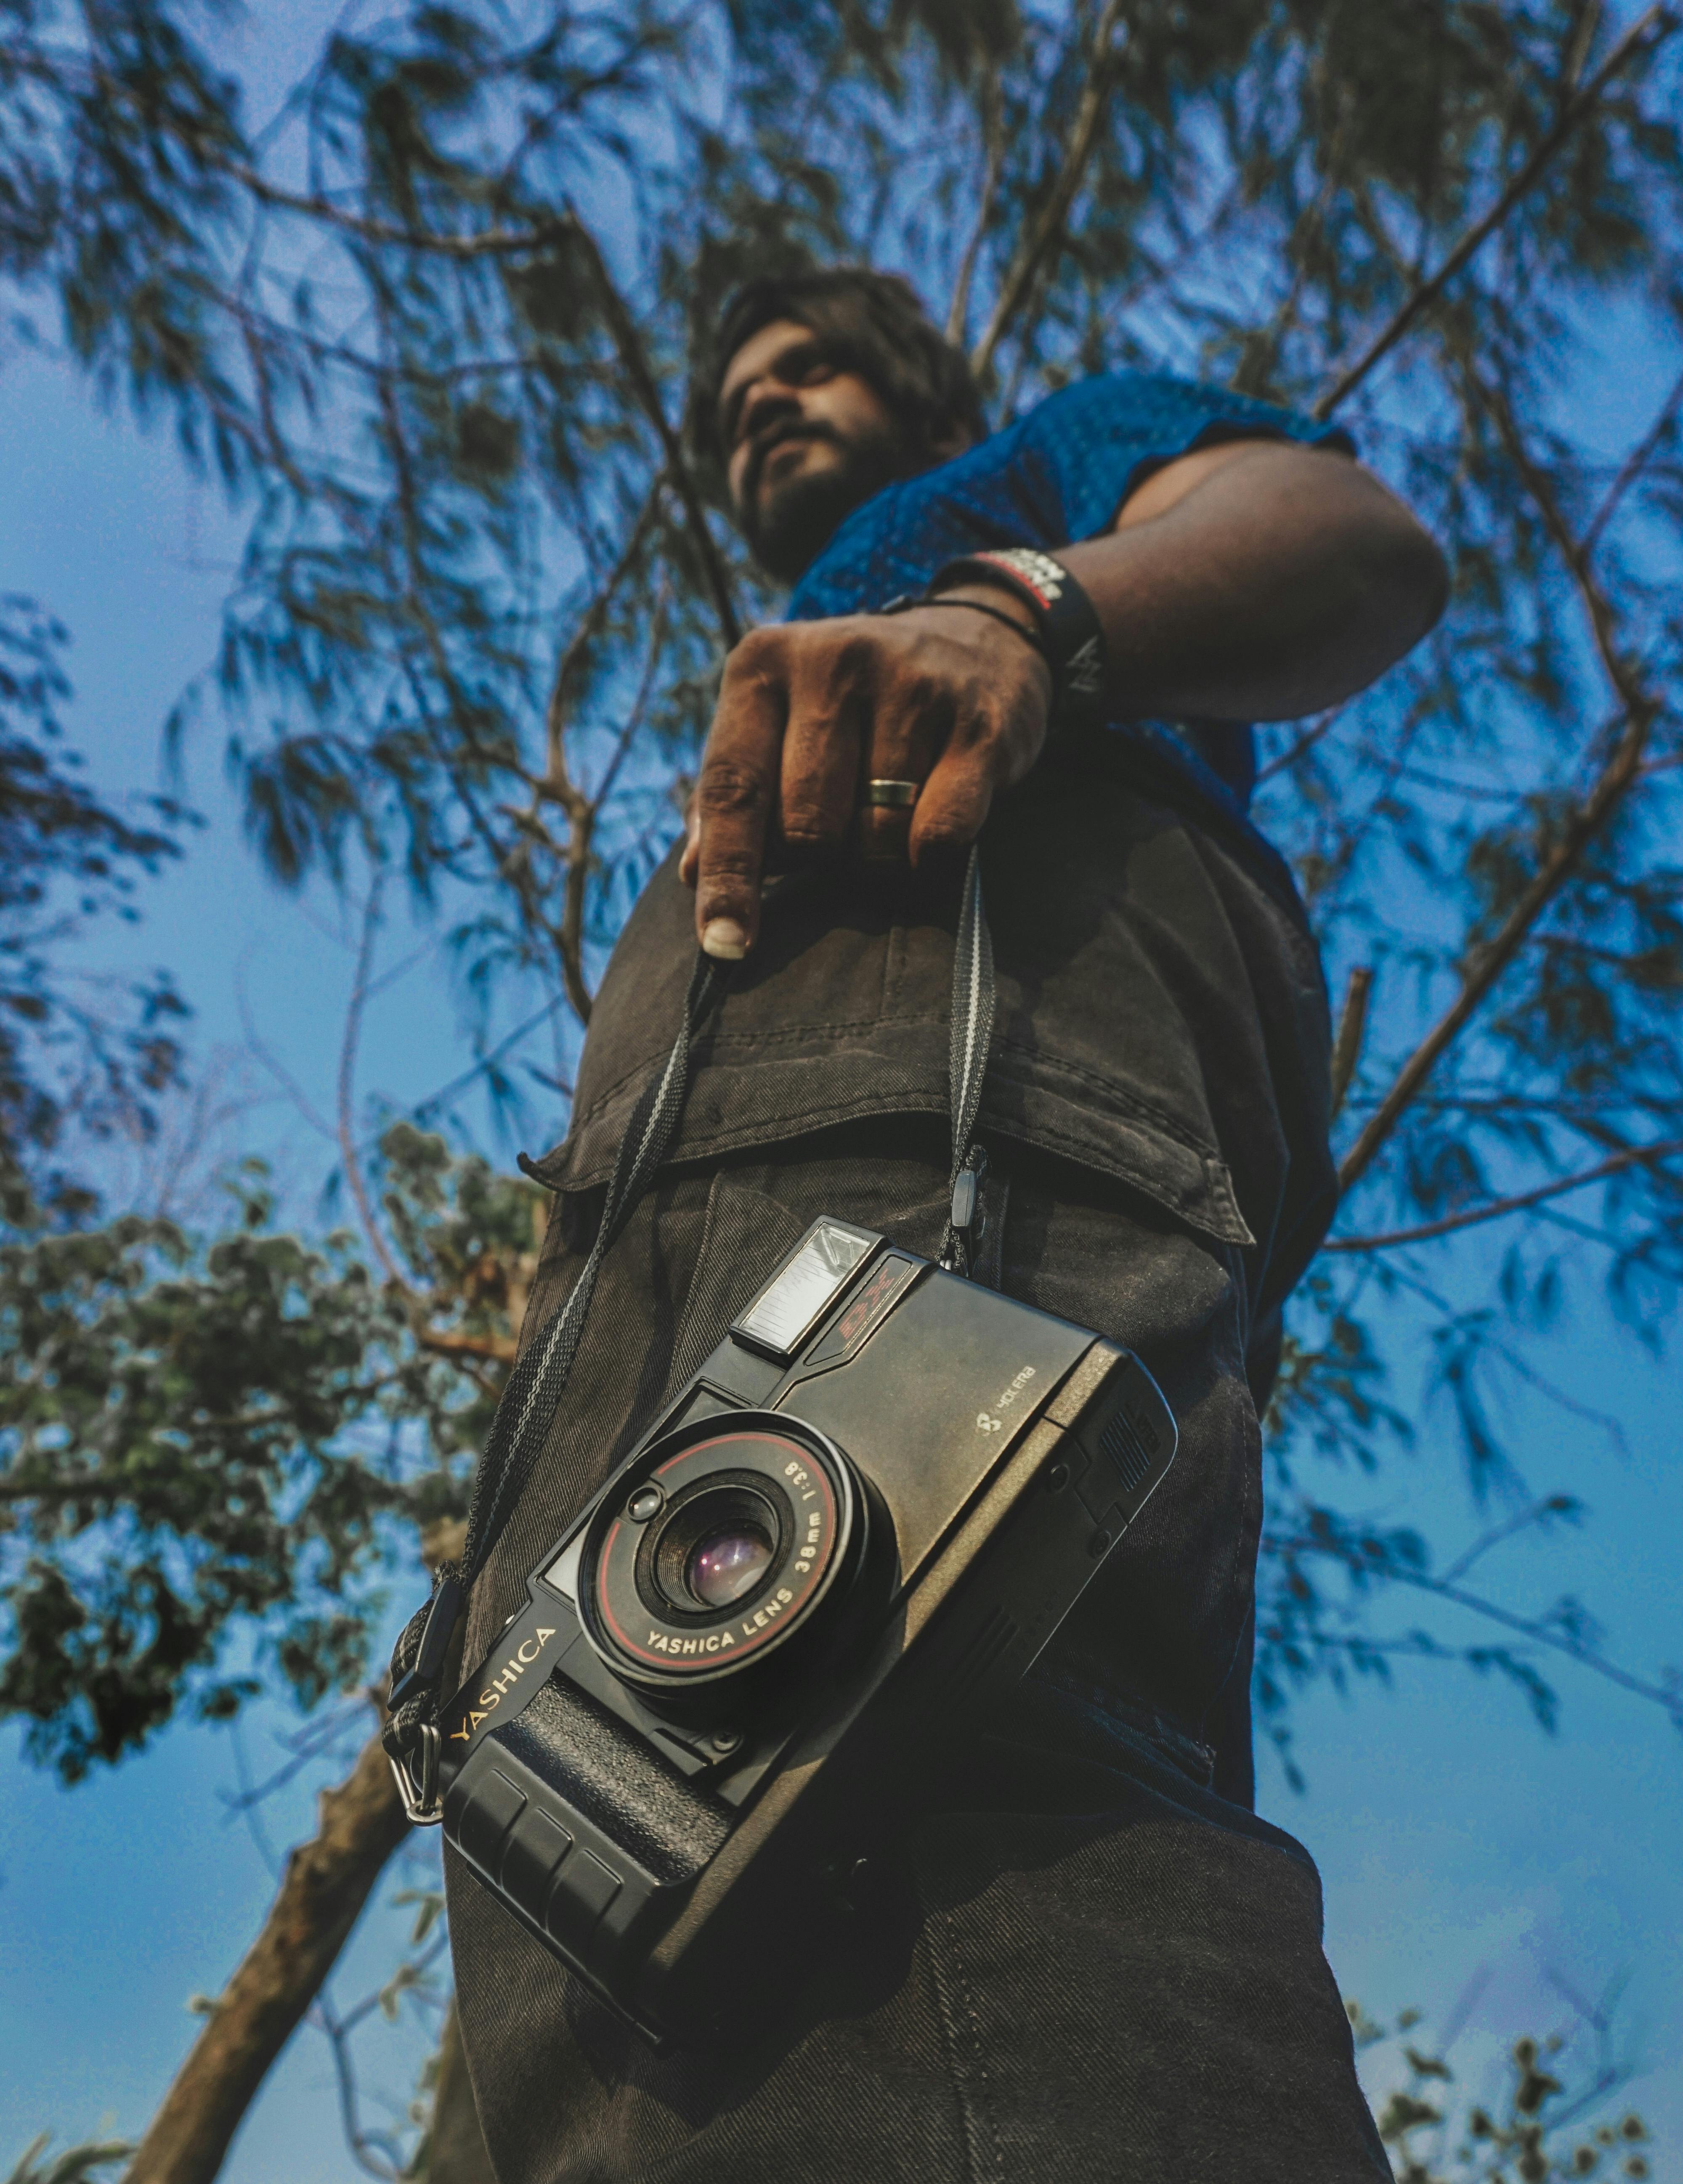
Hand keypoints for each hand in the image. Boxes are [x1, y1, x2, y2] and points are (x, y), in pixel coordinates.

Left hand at [680, 596, 1052, 956]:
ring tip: (886, 817)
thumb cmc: (851, 708)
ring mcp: (912, 685)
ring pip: (876, 835)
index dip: (728, 875)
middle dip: (817, 856)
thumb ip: (728, 799)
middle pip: (806, 825)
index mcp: (762, 665)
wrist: (975, 641)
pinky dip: (930, 856)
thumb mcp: (776, 726)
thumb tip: (693, 877)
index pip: (732, 789)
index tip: (723, 944)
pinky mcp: (978, 723)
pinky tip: (929, 825)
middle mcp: (833, 661)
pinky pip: (940, 835)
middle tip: (837, 830)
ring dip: (877, 857)